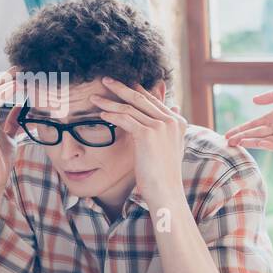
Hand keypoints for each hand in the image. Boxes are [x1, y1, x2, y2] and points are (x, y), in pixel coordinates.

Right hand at [0, 74, 20, 194]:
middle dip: (12, 75)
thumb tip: (21, 108)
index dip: (11, 78)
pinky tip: (18, 87)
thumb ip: (13, 122)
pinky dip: (5, 93)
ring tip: (26, 73)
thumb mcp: (9, 136)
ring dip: (11, 81)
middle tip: (29, 66)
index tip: (28, 71)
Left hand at [89, 77, 186, 204]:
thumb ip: (167, 130)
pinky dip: (111, 115)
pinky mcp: (148, 134)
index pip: (153, 101)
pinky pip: (125, 119)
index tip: (121, 86)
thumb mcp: (168, 148)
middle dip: (121, 88)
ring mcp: (161, 126)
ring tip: (94, 97)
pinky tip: (100, 114)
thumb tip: (173, 111)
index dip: (136, 91)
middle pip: (141, 98)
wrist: (166, 192)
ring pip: (130, 107)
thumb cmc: (163, 175)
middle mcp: (171, 120)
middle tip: (105, 80)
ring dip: (110, 101)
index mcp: (178, 122)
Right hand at [223, 86, 272, 151]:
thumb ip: (272, 96)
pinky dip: (270, 145)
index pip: (253, 124)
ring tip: (238, 143)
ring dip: (252, 142)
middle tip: (227, 142)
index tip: (228, 134)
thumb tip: (253, 100)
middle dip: (241, 138)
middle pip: (255, 134)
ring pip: (265, 141)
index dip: (241, 129)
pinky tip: (261, 142)